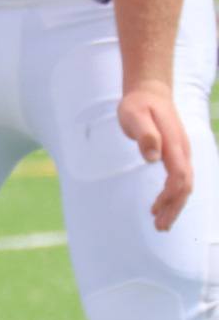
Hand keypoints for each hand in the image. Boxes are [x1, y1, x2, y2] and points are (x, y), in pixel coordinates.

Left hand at [119, 86, 192, 230]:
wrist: (150, 92)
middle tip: (160, 227)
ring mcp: (182, 153)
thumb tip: (152, 157)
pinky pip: (181, 179)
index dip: (170, 195)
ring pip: (185, 184)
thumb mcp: (134, 115)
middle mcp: (183, 151)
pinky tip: (163, 204)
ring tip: (161, 223)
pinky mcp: (177, 154)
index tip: (156, 209)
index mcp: (174, 144)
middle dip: (174, 208)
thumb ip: (144, 134)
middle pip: (185, 185)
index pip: (178, 175)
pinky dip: (174, 195)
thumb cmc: (138, 104)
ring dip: (175, 205)